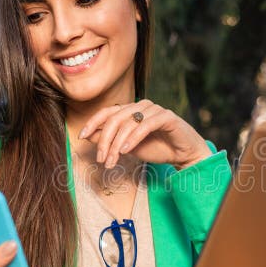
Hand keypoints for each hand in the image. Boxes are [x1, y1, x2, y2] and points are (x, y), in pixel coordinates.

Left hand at [78, 100, 211, 169]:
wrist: (184, 155)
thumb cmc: (157, 149)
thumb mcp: (127, 147)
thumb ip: (110, 140)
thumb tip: (87, 135)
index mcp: (132, 110)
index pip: (107, 112)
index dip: (93, 122)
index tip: (81, 136)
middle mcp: (142, 106)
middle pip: (115, 118)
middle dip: (104, 140)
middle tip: (101, 159)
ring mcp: (155, 109)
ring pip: (128, 123)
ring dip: (116, 144)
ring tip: (112, 161)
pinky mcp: (167, 117)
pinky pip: (145, 125)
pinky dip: (133, 138)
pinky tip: (125, 151)